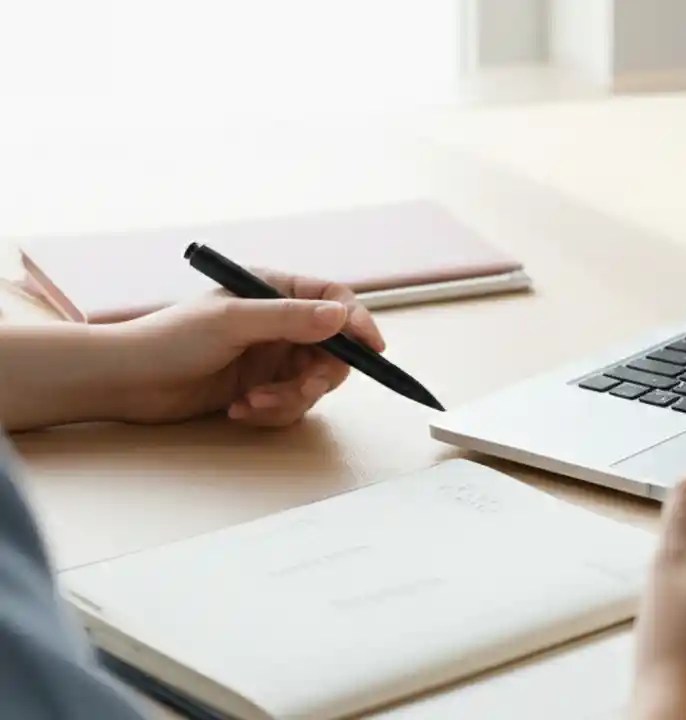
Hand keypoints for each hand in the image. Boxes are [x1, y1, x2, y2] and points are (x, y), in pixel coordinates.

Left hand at [107, 271, 385, 426]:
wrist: (128, 381)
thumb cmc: (171, 339)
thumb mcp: (234, 322)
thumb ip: (290, 319)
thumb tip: (341, 317)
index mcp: (274, 291)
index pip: (334, 302)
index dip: (357, 324)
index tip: (372, 348)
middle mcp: (280, 323)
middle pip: (333, 351)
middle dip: (316, 376)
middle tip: (297, 389)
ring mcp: (272, 357)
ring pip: (313, 383)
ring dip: (288, 399)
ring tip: (252, 403)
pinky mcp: (262, 388)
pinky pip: (290, 405)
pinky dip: (270, 412)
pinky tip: (239, 409)